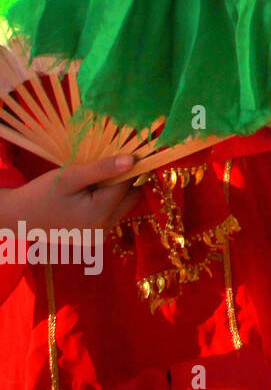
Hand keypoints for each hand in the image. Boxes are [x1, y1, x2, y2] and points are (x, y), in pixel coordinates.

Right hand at [0, 155, 140, 232]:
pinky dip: (108, 202)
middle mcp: (104, 229)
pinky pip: (113, 214)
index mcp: (99, 214)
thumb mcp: (70, 177)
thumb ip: (102, 169)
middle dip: (124, 180)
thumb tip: (133, 160)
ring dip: (116, 191)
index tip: (121, 152)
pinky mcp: (97, 236)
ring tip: (91, 184)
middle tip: (102, 169)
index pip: (128, 184)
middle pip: (131, 196)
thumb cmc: (41, 194)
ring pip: (124, 205)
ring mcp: (101, 235)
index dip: (128, 166)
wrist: (18, 218)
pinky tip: (87, 196)